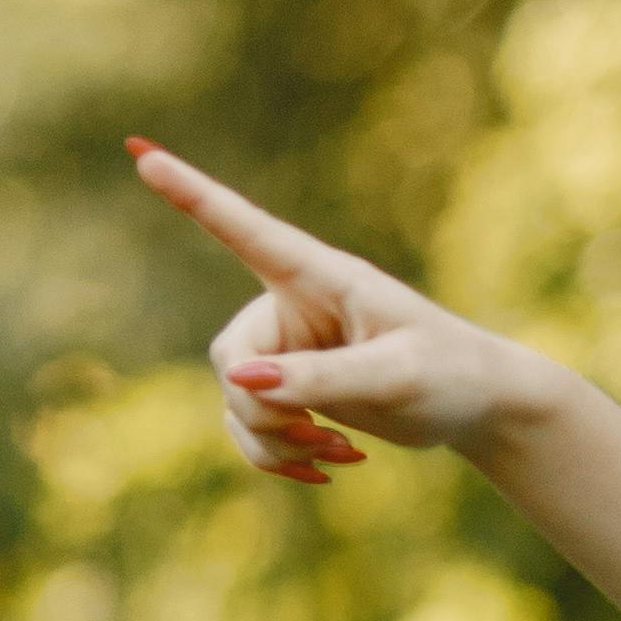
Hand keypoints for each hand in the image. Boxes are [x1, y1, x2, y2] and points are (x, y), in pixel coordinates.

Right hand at [132, 141, 560, 478]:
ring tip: (336, 455)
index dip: (191, 193)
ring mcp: (288, 350)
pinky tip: (331, 469)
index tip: (142, 151)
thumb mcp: (393, 376)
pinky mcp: (293, 390)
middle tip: (321, 435)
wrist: (479, 407)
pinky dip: (279, 456)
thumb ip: (320, 378)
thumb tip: (241, 382)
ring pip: (235, 400)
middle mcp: (292, 306)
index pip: (244, 230)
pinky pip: (250, 428)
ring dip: (274, 441)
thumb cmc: (451, 373)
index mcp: (320, 277)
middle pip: (229, 358)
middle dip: (262, 408)